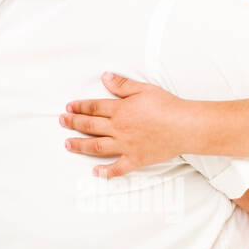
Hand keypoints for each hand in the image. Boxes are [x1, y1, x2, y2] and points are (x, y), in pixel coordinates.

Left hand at [60, 71, 192, 177]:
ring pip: (96, 146)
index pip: (93, 107)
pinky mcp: (136, 159)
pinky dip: (106, 172)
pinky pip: (118, 168)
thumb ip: (122, 85)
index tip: (69, 107)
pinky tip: (95, 172)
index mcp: (120, 110)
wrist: (186, 126)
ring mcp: (126, 145)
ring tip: (67, 143)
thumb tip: (105, 77)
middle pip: (90, 125)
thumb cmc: (168, 107)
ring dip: (79, 145)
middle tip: (62, 121)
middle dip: (73, 123)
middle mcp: (119, 128)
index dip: (79, 107)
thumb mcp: (143, 89)